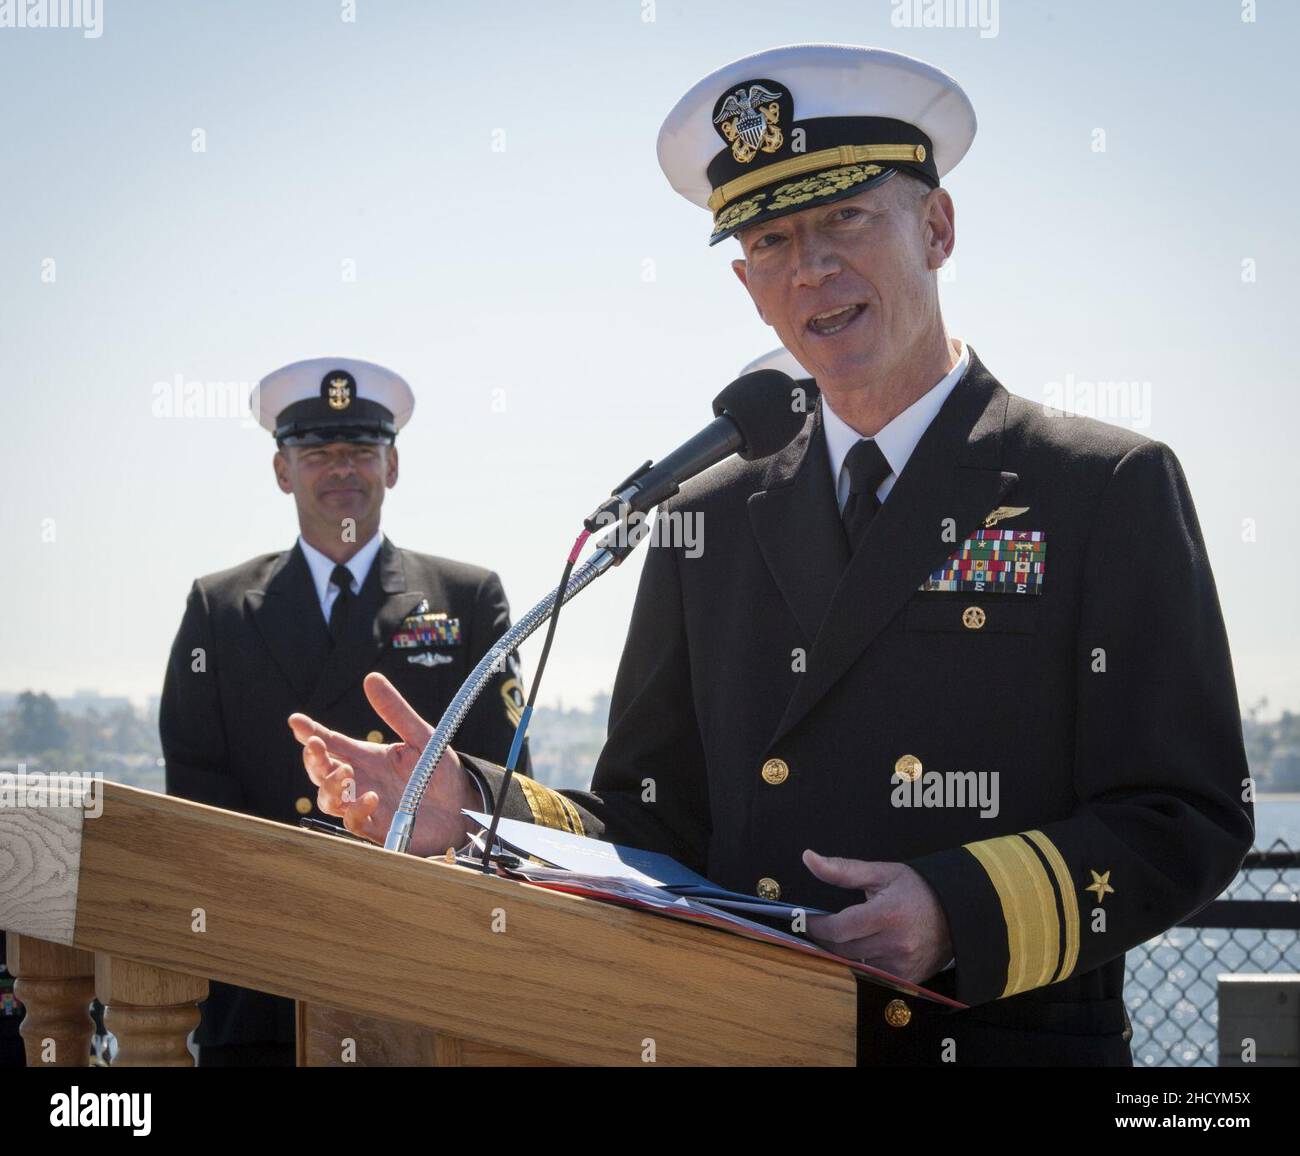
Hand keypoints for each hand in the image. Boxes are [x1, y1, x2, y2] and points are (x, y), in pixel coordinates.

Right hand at [289, 672, 477, 856]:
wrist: (463, 806)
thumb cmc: (439, 772)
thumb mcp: (420, 736)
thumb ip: (395, 710)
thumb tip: (371, 677)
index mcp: (366, 756)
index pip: (331, 742)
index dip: (310, 732)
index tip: (296, 721)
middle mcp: (360, 780)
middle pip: (321, 772)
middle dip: (313, 760)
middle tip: (314, 746)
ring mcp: (365, 805)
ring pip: (328, 799)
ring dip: (330, 786)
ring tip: (346, 773)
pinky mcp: (377, 828)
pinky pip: (353, 822)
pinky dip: (356, 810)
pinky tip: (370, 797)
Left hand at [802, 851, 952, 982]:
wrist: (958, 911)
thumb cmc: (917, 888)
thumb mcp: (881, 872)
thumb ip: (842, 870)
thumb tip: (809, 859)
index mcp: (887, 915)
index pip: (839, 928)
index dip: (816, 925)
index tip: (804, 918)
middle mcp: (895, 944)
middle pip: (843, 949)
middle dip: (827, 937)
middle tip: (821, 924)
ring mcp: (902, 965)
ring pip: (855, 963)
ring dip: (845, 950)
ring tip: (846, 932)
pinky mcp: (907, 978)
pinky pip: (873, 974)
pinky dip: (864, 961)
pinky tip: (868, 945)